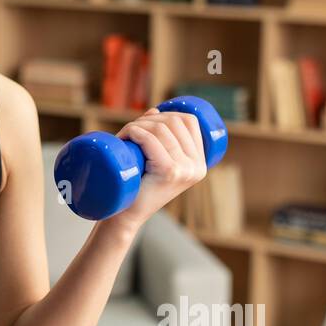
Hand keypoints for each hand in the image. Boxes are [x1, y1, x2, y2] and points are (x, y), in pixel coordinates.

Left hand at [103, 107, 208, 232]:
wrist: (126, 215)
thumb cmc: (137, 186)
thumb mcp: (156, 159)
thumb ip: (160, 136)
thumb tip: (155, 109)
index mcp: (200, 163)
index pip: (189, 121)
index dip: (166, 113)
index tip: (145, 123)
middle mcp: (198, 167)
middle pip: (174, 122)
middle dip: (148, 119)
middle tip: (129, 132)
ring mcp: (185, 170)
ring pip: (161, 129)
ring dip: (137, 125)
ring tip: (124, 136)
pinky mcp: (170, 172)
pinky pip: (151, 141)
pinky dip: (136, 132)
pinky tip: (126, 136)